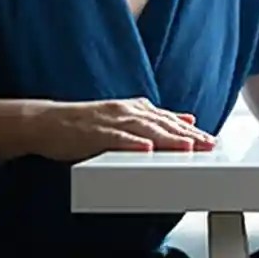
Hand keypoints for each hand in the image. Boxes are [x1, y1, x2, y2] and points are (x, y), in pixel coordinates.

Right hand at [18, 98, 216, 161]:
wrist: (48, 121)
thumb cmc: (85, 124)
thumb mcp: (125, 117)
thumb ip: (154, 120)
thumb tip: (187, 120)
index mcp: (135, 108)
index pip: (169, 120)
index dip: (191, 131)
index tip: (210, 140)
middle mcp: (127, 111)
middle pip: (162, 124)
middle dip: (187, 136)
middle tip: (208, 145)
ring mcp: (111, 120)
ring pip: (144, 130)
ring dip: (167, 138)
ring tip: (187, 147)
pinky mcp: (95, 133)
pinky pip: (116, 138)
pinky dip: (132, 143)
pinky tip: (146, 150)